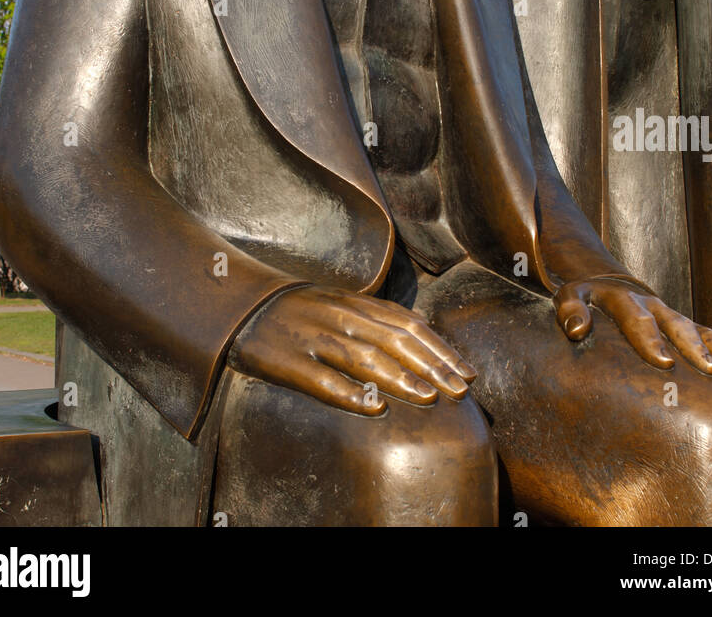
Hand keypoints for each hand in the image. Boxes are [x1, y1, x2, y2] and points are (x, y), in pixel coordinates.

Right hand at [229, 285, 475, 414]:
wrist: (243, 304)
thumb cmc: (300, 309)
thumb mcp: (341, 301)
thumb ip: (379, 314)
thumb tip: (423, 324)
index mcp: (356, 304)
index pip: (408, 324)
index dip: (440, 348)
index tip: (468, 372)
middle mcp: (340, 318)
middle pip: (394, 341)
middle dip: (431, 366)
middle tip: (460, 390)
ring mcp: (315, 339)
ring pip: (364, 358)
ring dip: (399, 378)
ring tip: (429, 398)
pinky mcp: (290, 362)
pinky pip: (323, 381)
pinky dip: (350, 395)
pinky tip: (374, 410)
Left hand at [552, 278, 711, 382]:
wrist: (607, 281)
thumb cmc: (586, 298)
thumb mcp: (570, 297)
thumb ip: (570, 311)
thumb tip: (576, 331)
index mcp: (625, 300)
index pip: (638, 320)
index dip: (651, 341)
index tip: (664, 362)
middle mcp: (654, 306)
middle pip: (676, 326)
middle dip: (693, 349)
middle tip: (708, 371)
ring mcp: (671, 315)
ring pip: (698, 331)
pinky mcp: (683, 324)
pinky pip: (708, 336)